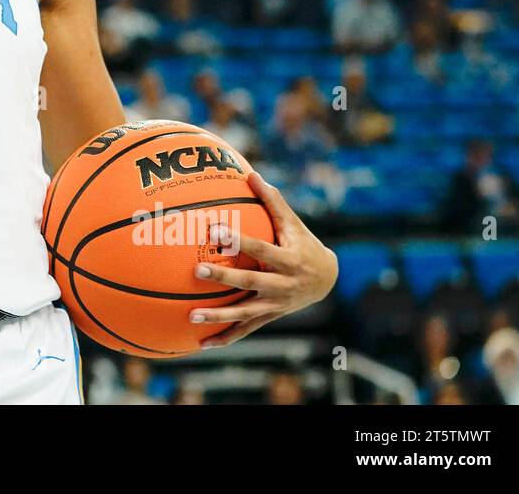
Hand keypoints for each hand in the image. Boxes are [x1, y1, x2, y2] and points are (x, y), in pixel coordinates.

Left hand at [189, 170, 337, 349]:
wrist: (328, 280)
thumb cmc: (304, 243)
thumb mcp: (293, 224)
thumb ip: (272, 201)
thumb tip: (251, 173)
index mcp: (288, 259)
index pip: (260, 248)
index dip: (238, 240)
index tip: (214, 229)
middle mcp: (282, 285)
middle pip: (249, 282)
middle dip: (223, 277)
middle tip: (196, 269)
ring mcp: (275, 305)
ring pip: (244, 313)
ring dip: (218, 316)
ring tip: (190, 316)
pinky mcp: (269, 317)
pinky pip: (245, 330)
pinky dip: (225, 337)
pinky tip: (201, 344)